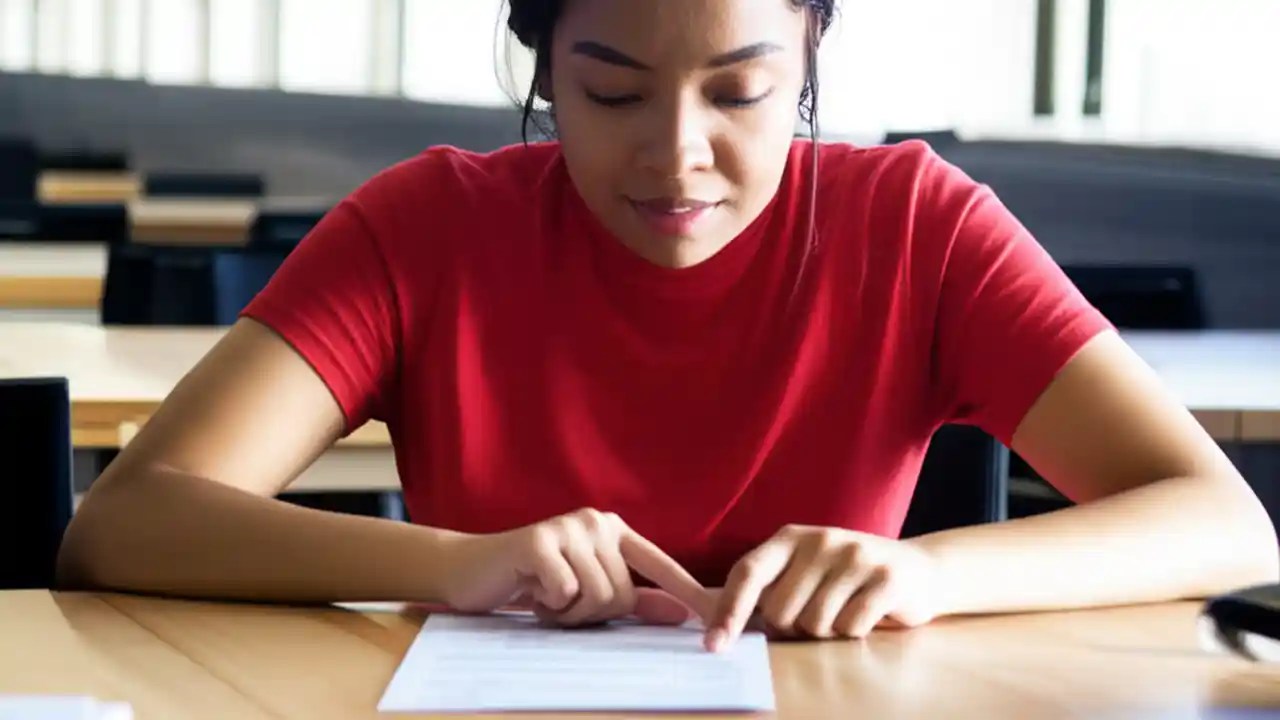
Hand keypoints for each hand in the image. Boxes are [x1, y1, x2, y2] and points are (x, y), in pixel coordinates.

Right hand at [440, 508, 713, 627]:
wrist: (469, 572)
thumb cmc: (532, 585)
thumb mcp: (586, 594)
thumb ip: (634, 601)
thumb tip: (681, 614)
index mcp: (613, 531)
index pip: (661, 566)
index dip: (689, 594)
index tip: (719, 620)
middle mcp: (596, 522)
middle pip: (623, 596)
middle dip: (590, 614)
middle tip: (557, 602)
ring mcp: (568, 527)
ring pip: (598, 597)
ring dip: (567, 613)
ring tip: (542, 595)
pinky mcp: (540, 540)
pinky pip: (567, 592)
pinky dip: (548, 604)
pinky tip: (528, 588)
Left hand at [706, 525, 940, 650]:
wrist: (916, 569)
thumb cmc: (844, 580)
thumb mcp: (802, 572)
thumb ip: (765, 592)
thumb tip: (716, 627)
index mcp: (790, 538)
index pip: (748, 573)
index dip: (729, 611)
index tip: (714, 645)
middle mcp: (820, 540)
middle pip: (781, 611)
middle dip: (794, 627)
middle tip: (816, 613)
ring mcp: (855, 555)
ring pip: (815, 623)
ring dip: (826, 632)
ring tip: (843, 611)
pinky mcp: (886, 577)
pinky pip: (850, 628)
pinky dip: (854, 633)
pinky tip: (867, 614)